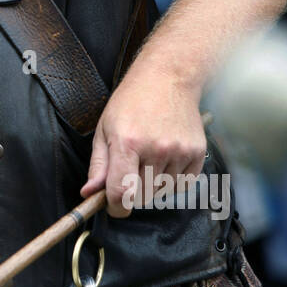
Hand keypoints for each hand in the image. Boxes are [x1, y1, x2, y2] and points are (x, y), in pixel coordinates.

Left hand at [79, 67, 207, 217]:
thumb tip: (89, 193)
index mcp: (127, 142)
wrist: (168, 78)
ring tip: (148, 159)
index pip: (122, 193)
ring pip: (162, 192)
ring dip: (152, 185)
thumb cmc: (131, 102)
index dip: (115, 208)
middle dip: (132, 194)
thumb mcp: (105, 128)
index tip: (114, 207)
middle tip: (130, 173)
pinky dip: (172, 180)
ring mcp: (179, 151)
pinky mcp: (197, 152)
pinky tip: (165, 160)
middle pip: (142, 197)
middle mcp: (155, 148)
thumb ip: (98, 164)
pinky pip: (182, 184)